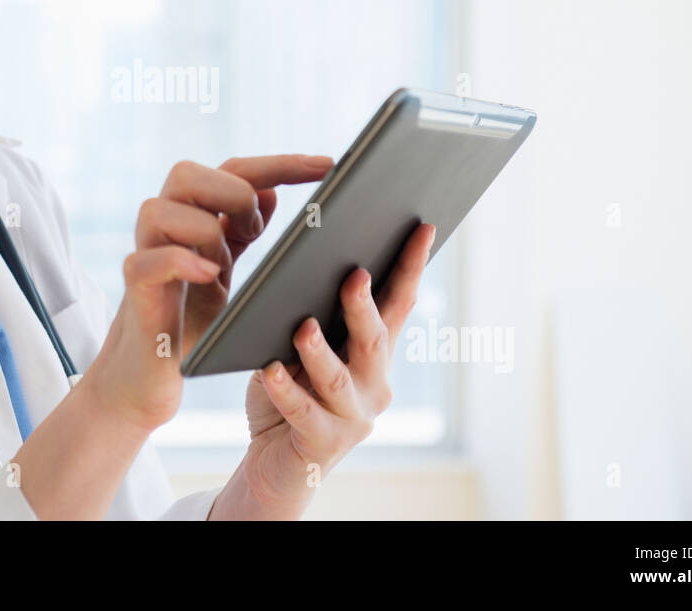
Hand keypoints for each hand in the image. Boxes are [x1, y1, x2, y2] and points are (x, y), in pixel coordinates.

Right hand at [85, 154, 333, 433]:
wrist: (153, 377)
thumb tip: (270, 190)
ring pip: (161, 208)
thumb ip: (241, 231)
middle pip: (188, 174)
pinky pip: (150, 260)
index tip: (328, 166)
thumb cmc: (193, 323)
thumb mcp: (225, 272)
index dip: (280, 165)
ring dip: (206, 231)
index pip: (234, 171)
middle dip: (233, 193)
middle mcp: (163, 226)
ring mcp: (145, 253)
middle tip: (257, 230)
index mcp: (192, 216)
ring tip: (223, 266)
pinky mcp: (135, 289)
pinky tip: (209, 276)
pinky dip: (181, 263)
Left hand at [213, 220, 436, 519]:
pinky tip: (268, 369)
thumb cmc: (289, 393)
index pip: (398, 304)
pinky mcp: (322, 443)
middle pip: (374, 339)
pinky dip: (285, 390)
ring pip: (338, 378)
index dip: (410, 266)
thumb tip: (302, 262)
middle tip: (354, 274)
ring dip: (320, 350)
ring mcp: (352, 417)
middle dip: (364, 306)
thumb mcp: (302, 349)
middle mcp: (373, 385)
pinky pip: (302, 412)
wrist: (277, 464)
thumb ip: (311, 314)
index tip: (423, 227)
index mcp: (373, 354)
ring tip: (302, 326)